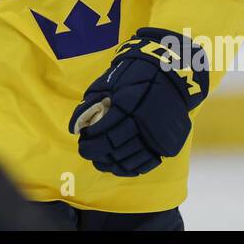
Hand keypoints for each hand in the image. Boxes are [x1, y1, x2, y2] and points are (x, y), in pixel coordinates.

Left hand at [69, 28, 208, 176]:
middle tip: (85, 151)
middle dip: (95, 151)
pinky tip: (116, 165)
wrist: (168, 74)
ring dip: (109, 163)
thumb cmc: (132, 77)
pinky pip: (145, 164)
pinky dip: (128, 168)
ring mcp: (157, 134)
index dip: (89, 138)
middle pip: (114, 146)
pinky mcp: (167, 144)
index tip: (82, 138)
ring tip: (98, 160)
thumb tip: (74, 129)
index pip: (104, 130)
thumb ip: (90, 105)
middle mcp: (144, 120)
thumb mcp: (108, 84)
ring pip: (129, 158)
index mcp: (128, 103)